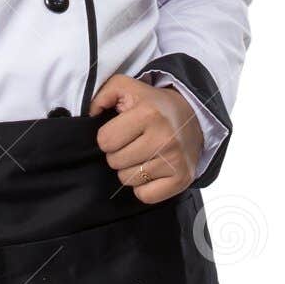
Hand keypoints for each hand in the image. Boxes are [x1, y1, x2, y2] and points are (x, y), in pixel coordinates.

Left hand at [88, 74, 202, 202]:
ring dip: (130, 170)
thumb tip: (90, 113)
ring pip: (127, 180)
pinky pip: (145, 196)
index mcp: (148, 113)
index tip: (121, 131)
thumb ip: (103, 94)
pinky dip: (143, 187)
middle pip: (115, 162)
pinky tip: (152, 170)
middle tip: (133, 143)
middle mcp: (164, 138)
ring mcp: (174, 160)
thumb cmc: (154, 105)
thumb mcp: (128, 88)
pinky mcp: (182, 179)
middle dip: (118, 153)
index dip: (108, 136)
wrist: (194, 117)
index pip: (105, 141)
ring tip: (143, 154)